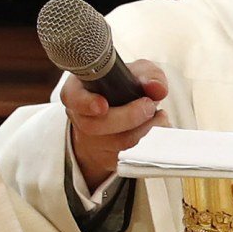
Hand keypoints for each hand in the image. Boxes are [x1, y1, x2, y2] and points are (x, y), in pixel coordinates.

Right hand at [63, 60, 168, 188]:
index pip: (72, 98)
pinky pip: (129, 157)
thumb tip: (156, 88)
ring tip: (159, 116)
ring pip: (116, 144)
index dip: (85, 103)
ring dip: (144, 130)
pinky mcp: (109, 159)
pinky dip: (149, 145)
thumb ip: (148, 74)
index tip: (102, 105)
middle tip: (149, 105)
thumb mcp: (137, 73)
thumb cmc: (126, 88)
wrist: (126, 116)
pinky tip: (159, 131)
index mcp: (78, 91)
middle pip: (95, 126)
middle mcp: (80, 118)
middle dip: (128, 117)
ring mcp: (92, 142)